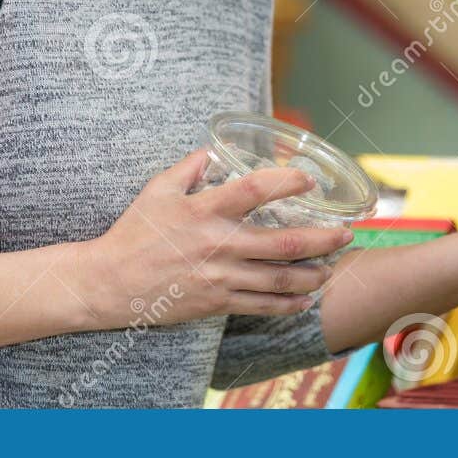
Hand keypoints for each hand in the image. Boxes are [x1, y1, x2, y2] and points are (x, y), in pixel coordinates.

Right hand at [75, 149, 353, 329]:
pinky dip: (289, 304)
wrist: (111, 283)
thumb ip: (189, 167)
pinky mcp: (217, 303)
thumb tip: (213, 150)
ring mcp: (221, 277)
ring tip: (333, 267)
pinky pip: (262, 307)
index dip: (288, 182)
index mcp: (205, 210)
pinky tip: (305, 298)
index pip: (256, 190)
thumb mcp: (157, 190)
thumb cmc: (133, 232)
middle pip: (284, 243)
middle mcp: (219, 244)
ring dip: (314, 274)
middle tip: (346, 233)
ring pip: (280, 279)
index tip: (309, 180)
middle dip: (323, 239)